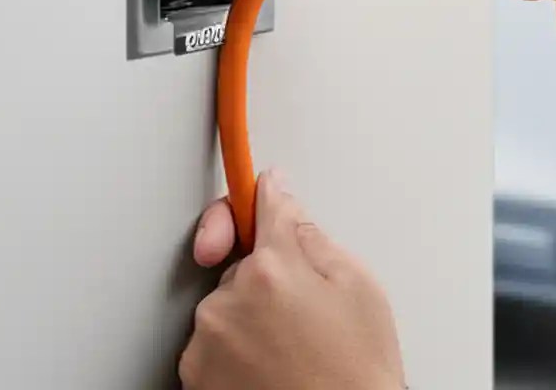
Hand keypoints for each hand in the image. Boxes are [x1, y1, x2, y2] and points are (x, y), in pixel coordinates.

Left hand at [179, 170, 405, 389]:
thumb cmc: (357, 374)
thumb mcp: (359, 287)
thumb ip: (315, 239)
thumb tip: (288, 209)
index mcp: (273, 268)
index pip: (263, 210)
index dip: (266, 195)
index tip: (259, 184)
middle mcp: (229, 300)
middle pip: (243, 265)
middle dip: (269, 278)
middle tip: (307, 312)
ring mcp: (208, 342)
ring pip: (226, 306)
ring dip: (250, 317)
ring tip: (293, 350)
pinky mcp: (195, 375)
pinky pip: (212, 344)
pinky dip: (234, 351)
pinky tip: (271, 368)